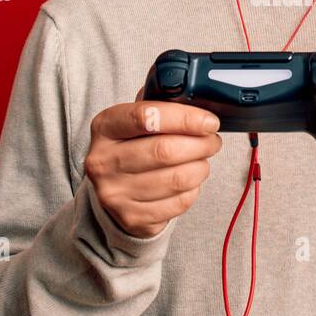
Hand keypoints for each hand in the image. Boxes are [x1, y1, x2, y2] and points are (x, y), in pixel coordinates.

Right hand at [82, 90, 223, 238]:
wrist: (114, 191)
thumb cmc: (133, 147)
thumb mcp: (136, 121)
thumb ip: (160, 105)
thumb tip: (197, 97)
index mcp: (104, 127)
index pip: (146, 116)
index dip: (185, 118)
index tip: (209, 121)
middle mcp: (102, 161)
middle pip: (165, 151)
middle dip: (200, 144)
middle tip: (213, 141)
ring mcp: (114, 193)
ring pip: (177, 179)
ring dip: (201, 168)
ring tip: (202, 160)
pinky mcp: (131, 218)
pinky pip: (179, 202)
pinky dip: (193, 190)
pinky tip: (189, 181)